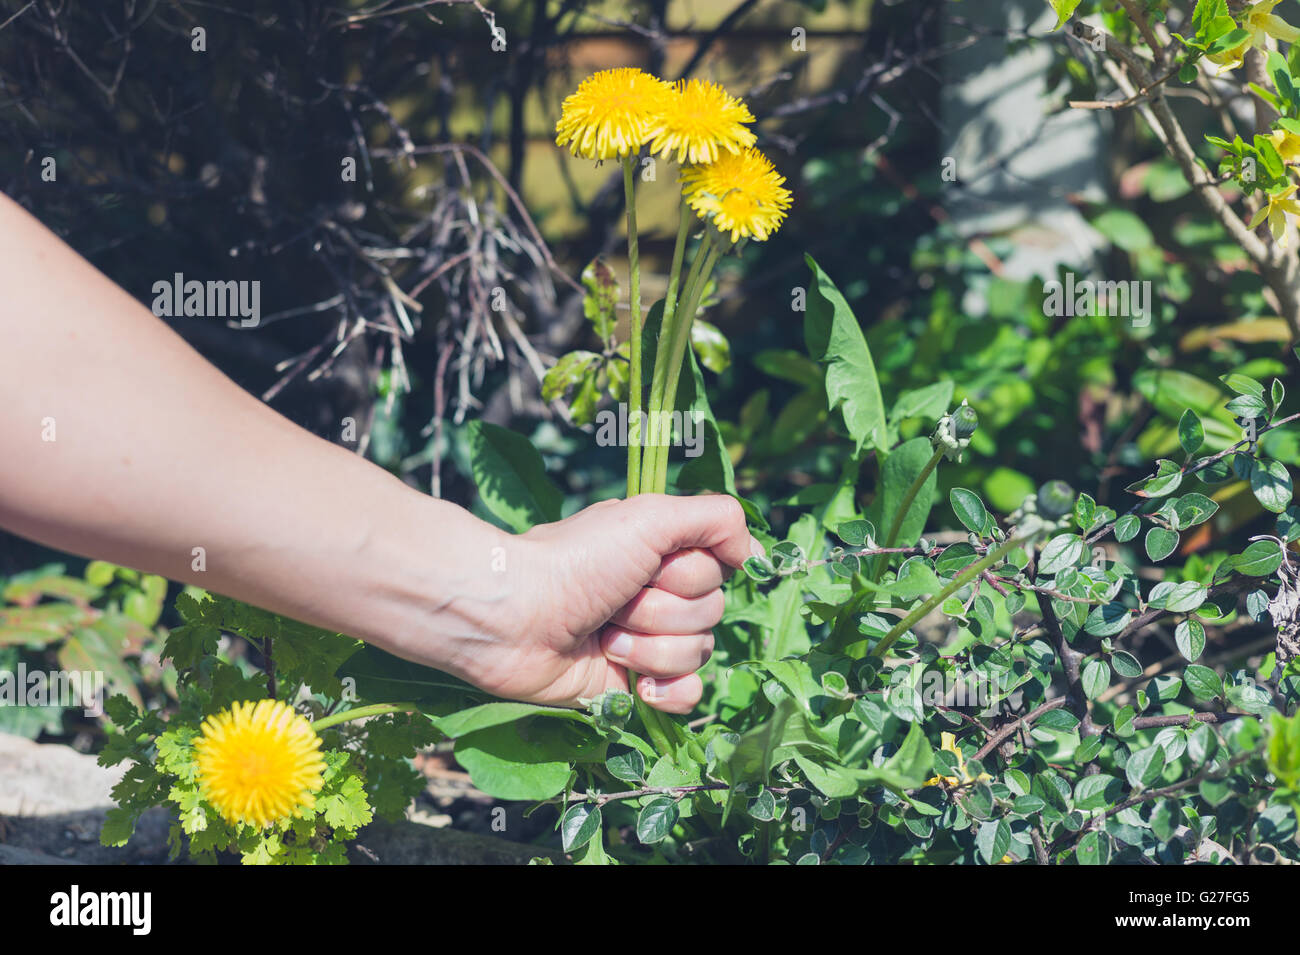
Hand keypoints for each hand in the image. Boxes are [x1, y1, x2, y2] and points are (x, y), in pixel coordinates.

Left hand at [455, 494, 755, 713]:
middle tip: (615, 602)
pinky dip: (666, 691)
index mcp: (662, 553)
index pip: (719, 570)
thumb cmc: (576, 560)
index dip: (689, 573)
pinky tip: (635, 684)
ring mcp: (646, 642)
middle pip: (711, 613)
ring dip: (650, 647)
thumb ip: (716, 519)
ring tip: (604, 636)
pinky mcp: (632, 685)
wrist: (513, 618)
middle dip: (662, 611)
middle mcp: (657, 594)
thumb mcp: (650, 516)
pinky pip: (687, 694)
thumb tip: (755, 555)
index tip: (653, 565)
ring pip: (697, 654)